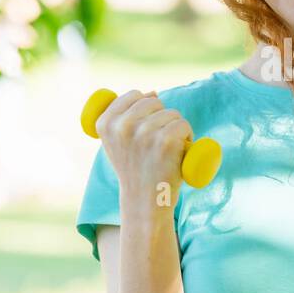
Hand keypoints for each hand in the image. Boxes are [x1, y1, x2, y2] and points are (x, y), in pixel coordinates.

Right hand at [94, 89, 193, 206]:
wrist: (145, 201)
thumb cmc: (135, 168)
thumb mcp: (119, 141)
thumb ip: (127, 115)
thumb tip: (153, 92)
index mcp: (106, 123)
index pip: (134, 95)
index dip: (145, 109)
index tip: (144, 129)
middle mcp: (122, 126)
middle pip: (154, 102)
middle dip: (162, 118)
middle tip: (158, 143)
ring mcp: (143, 133)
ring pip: (171, 113)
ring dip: (176, 128)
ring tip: (168, 150)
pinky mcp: (165, 141)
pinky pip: (183, 125)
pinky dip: (188, 136)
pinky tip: (181, 151)